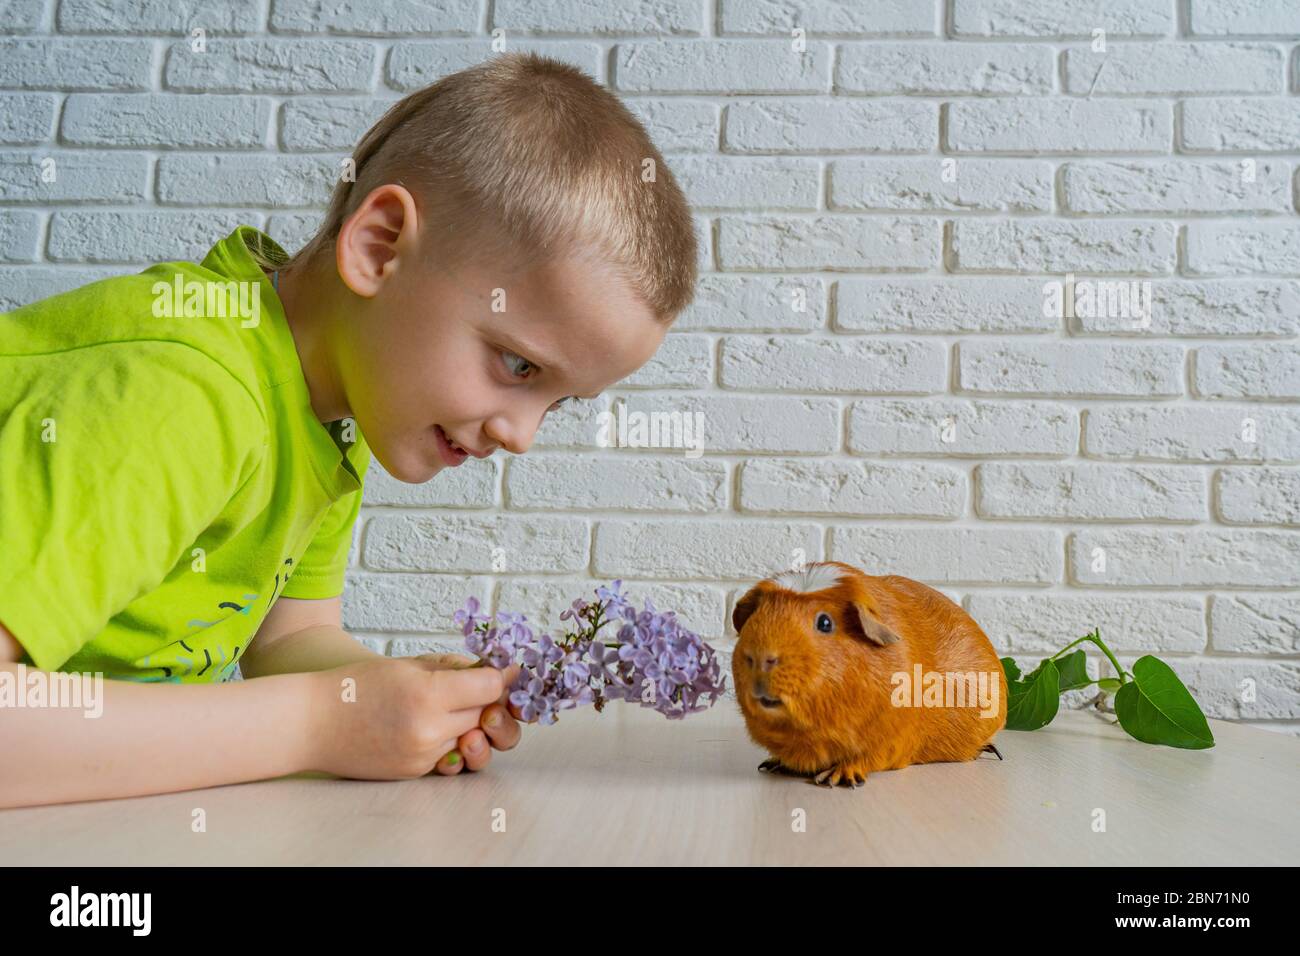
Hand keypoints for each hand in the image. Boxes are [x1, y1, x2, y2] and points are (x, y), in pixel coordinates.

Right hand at [308, 655, 520, 779]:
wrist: (311, 723)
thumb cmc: (356, 686)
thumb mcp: (408, 663)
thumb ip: (453, 667)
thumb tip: (494, 670)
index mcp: (428, 694)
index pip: (490, 688)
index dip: (500, 676)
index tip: (505, 669)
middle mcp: (429, 729)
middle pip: (486, 714)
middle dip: (488, 700)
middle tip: (481, 687)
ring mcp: (423, 755)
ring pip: (472, 738)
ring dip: (472, 723)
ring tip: (455, 708)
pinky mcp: (415, 772)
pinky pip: (449, 756)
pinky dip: (448, 740)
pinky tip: (432, 724)